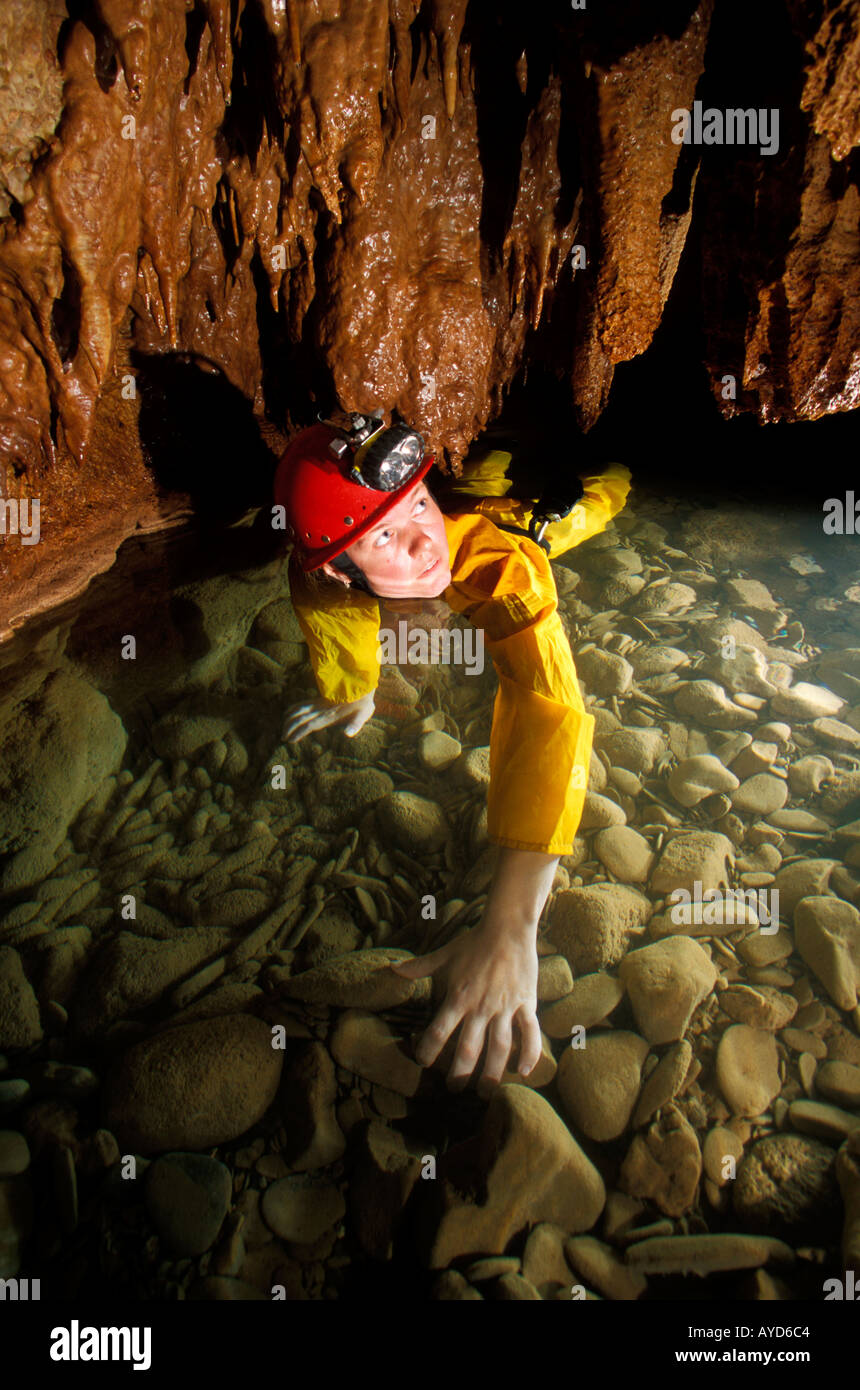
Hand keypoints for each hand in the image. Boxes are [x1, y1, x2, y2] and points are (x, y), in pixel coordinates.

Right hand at [282, 692, 374, 742]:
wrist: (361, 685)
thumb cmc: (363, 703)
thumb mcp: (363, 715)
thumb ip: (355, 725)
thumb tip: (348, 734)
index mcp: (330, 715)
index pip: (310, 725)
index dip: (299, 732)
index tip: (290, 740)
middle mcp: (322, 709)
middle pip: (301, 718)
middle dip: (290, 728)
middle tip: (282, 737)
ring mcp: (320, 703)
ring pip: (299, 710)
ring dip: (289, 719)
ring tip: (282, 728)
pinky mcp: (321, 699)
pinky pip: (303, 703)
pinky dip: (293, 708)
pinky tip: (289, 712)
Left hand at [392, 922, 541, 1096]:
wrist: (508, 928)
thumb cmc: (474, 942)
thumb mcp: (444, 955)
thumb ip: (418, 967)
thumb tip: (391, 968)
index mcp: (459, 997)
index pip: (439, 1030)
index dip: (429, 1049)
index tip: (423, 1061)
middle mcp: (481, 1007)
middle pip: (469, 1049)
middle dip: (460, 1073)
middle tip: (453, 1088)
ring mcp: (505, 1008)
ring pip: (499, 1048)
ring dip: (492, 1073)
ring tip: (484, 1092)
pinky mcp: (526, 1004)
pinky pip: (529, 1033)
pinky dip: (529, 1053)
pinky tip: (524, 1072)